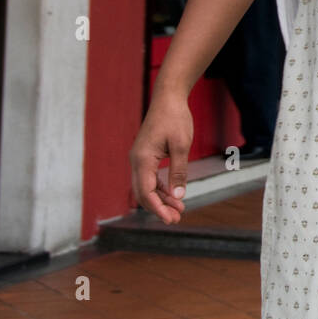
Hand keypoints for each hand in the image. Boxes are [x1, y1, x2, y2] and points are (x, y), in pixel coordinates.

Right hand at [128, 91, 192, 223]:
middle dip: (159, 208)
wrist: (168, 98)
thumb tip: (178, 196)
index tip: (170, 220)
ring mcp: (139, 158)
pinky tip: (174, 195)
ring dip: (161, 199)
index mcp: (142, 159)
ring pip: (147, 187)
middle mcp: (136, 161)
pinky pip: (150, 178)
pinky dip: (161, 188)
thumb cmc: (175, 118)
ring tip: (179, 210)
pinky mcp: (146, 156)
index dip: (158, 209)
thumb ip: (178, 172)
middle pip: (143, 193)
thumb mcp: (181, 146)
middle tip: (176, 219)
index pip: (146, 192)